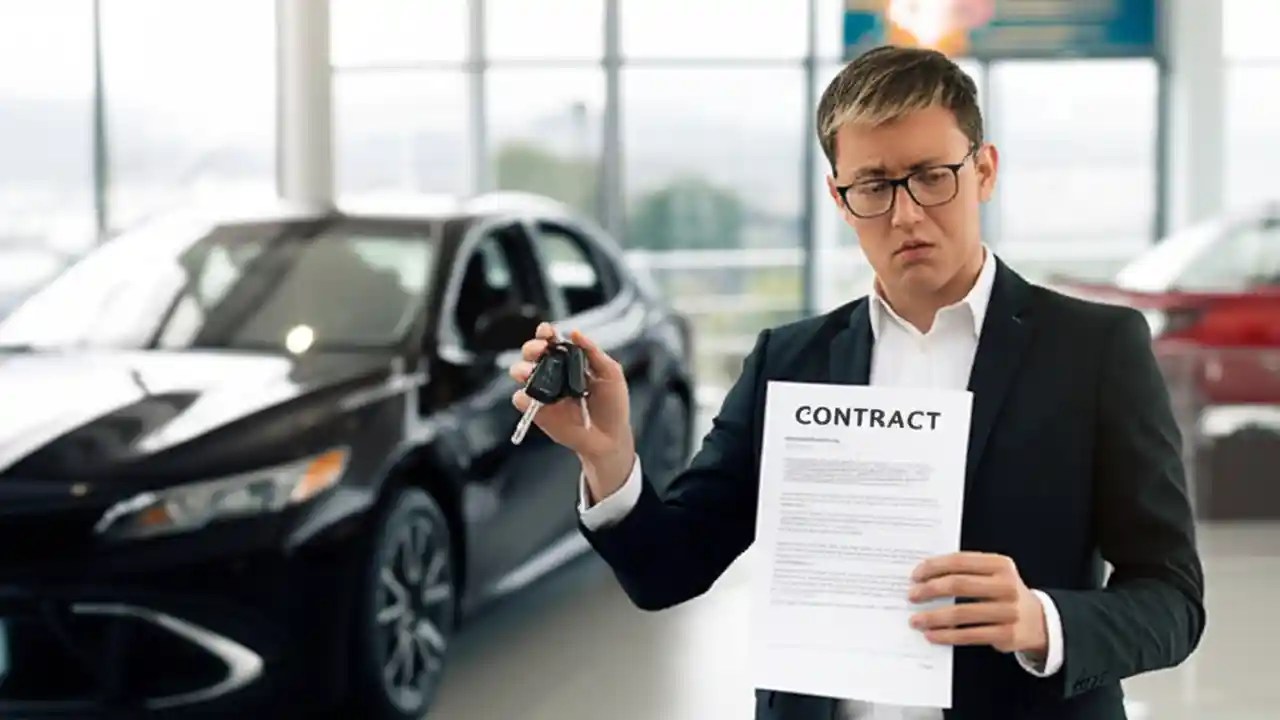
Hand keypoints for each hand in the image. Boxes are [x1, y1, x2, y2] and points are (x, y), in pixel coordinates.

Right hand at [509, 323, 634, 499]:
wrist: (610, 438)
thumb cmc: (613, 406)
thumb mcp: (611, 374)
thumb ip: (593, 352)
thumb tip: (575, 333)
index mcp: (569, 361)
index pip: (552, 342)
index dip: (546, 334)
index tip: (546, 331)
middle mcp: (554, 374)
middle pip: (532, 354)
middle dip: (532, 347)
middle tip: (540, 349)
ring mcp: (544, 393)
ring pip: (521, 373)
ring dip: (522, 368)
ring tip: (530, 371)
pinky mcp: (538, 411)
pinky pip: (522, 400)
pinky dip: (523, 396)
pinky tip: (532, 396)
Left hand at [907, 552, 1047, 657]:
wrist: (1038, 621)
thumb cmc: (1004, 593)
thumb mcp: (993, 574)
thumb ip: (966, 570)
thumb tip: (924, 575)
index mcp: (1000, 565)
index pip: (959, 561)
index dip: (933, 567)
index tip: (915, 576)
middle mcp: (1006, 586)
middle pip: (958, 585)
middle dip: (930, 590)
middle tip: (912, 596)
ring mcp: (1008, 611)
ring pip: (961, 613)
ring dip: (933, 617)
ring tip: (916, 620)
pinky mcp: (1007, 634)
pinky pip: (969, 635)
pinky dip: (947, 635)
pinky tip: (932, 635)